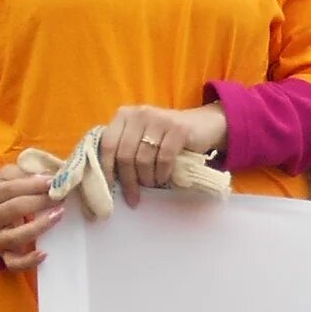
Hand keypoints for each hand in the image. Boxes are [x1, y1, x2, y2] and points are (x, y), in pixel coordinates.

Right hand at [0, 165, 61, 270]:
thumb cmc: (2, 193)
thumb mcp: (5, 178)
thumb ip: (23, 174)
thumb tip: (48, 176)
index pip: (8, 189)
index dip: (32, 185)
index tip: (53, 181)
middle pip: (14, 210)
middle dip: (40, 202)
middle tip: (60, 197)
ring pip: (16, 236)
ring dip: (41, 225)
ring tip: (59, 214)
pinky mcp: (3, 256)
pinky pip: (14, 263)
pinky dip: (29, 261)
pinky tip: (44, 253)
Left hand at [98, 101, 227, 207]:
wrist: (203, 125)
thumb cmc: (166, 137)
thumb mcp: (141, 137)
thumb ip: (124, 148)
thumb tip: (109, 179)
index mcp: (124, 115)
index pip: (107, 144)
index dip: (107, 169)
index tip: (110, 189)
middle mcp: (139, 114)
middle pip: (125, 154)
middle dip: (128, 180)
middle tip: (134, 197)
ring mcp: (159, 119)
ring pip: (143, 159)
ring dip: (147, 178)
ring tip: (152, 184)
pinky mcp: (178, 129)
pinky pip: (164, 158)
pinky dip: (162, 173)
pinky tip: (163, 178)